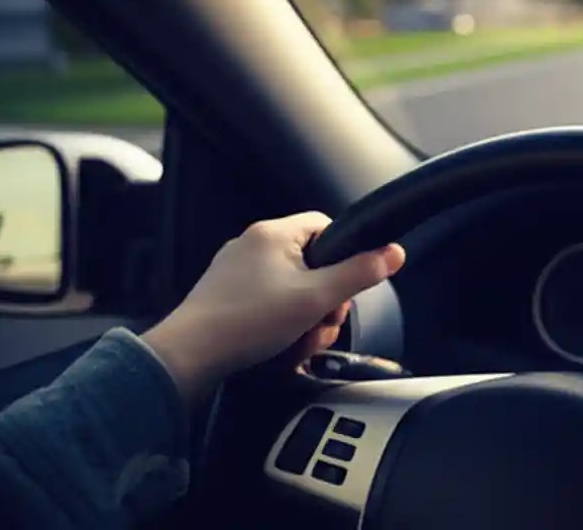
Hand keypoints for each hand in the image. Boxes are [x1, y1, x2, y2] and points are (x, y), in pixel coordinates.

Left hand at [143, 212, 405, 405]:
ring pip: (292, 288)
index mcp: (273, 234)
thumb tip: (393, 253)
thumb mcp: (316, 299)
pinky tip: (279, 346)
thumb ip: (359, 274)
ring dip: (305, 317)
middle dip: (326, 299)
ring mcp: (237, 271)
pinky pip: (269, 303)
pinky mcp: (228, 296)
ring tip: (298, 340)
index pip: (327, 226)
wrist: (189, 357)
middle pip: (313, 263)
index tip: (347, 285)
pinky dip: (281, 324)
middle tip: (322, 322)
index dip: (346, 255)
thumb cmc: (246, 322)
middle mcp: (253, 245)